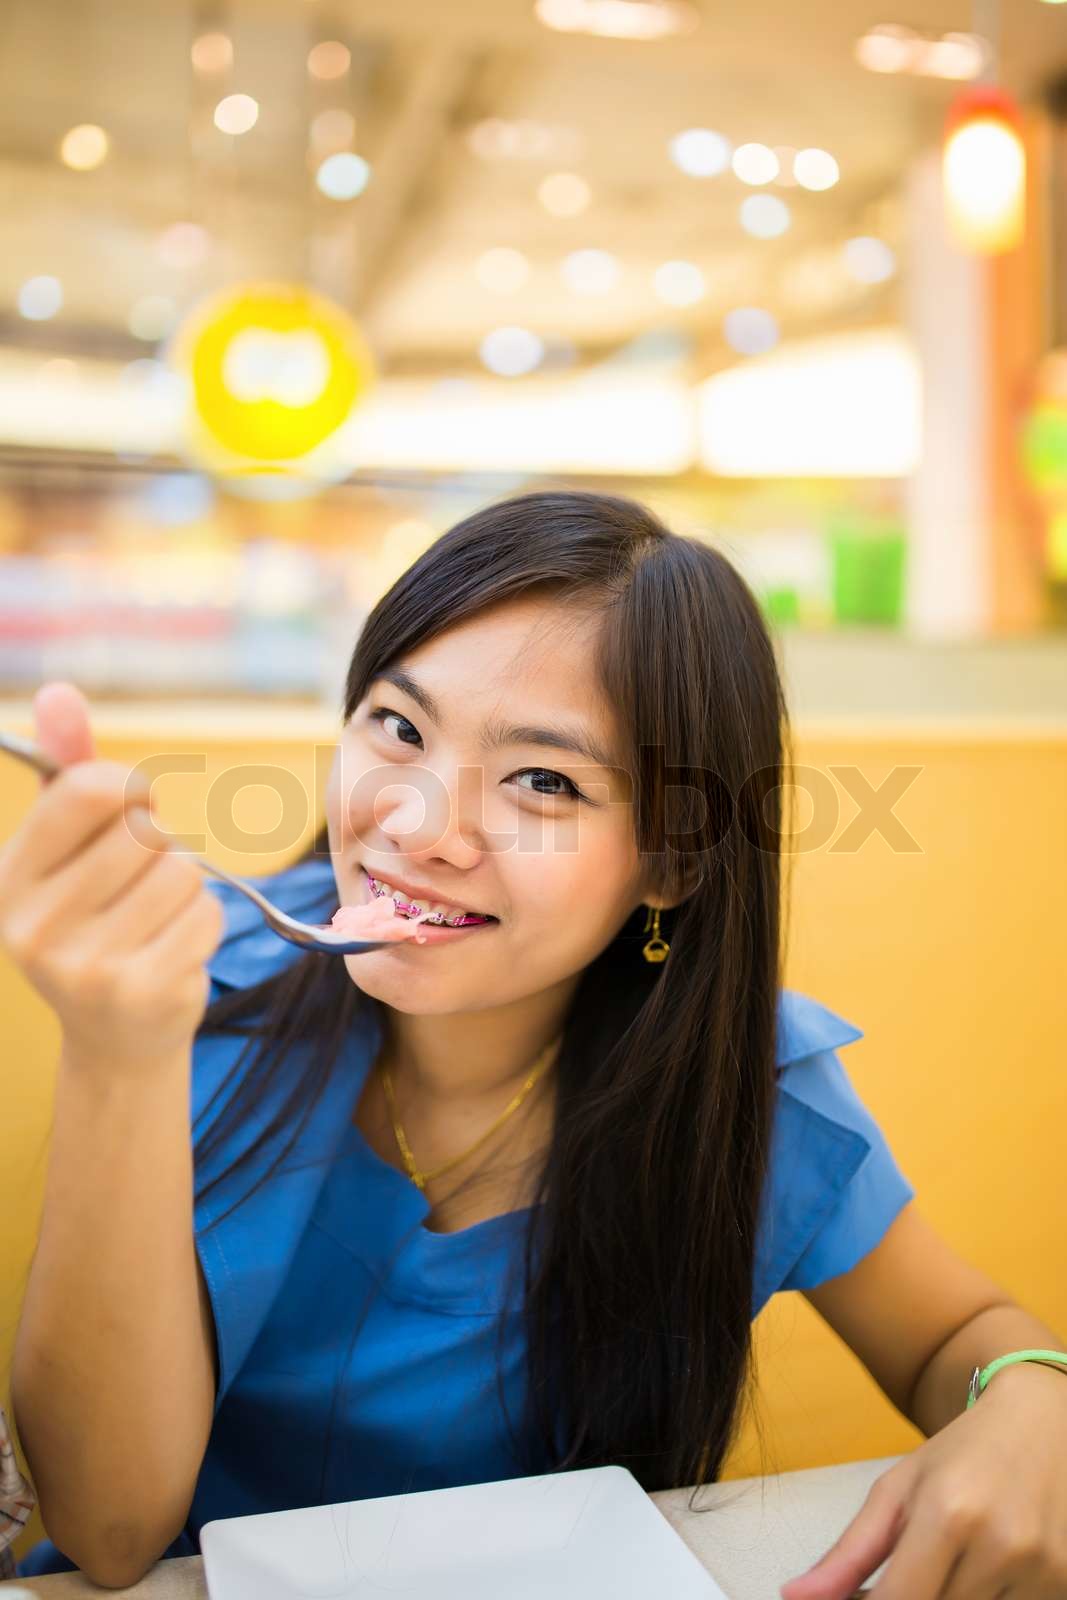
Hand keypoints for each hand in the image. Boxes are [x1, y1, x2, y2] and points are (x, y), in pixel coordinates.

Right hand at [0, 681, 223, 1071]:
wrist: (116, 1038)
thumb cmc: (97, 920)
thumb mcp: (70, 847)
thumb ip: (69, 768)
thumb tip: (59, 693)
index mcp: (9, 875)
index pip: (89, 790)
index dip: (129, 792)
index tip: (130, 814)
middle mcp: (33, 923)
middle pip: (144, 832)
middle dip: (159, 848)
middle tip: (139, 884)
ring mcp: (83, 964)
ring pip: (181, 872)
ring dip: (185, 890)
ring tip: (154, 919)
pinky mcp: (139, 991)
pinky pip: (206, 914)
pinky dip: (203, 924)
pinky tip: (172, 949)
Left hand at [780, 1365, 1066, 1598]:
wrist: (1043, 1420)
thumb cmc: (963, 1452)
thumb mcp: (898, 1489)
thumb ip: (849, 1553)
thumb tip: (796, 1597)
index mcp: (948, 1512)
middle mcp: (1000, 1543)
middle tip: (905, 1574)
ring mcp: (1043, 1568)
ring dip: (951, 1599)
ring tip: (950, 1561)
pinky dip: (990, 1599)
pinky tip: (986, 1567)